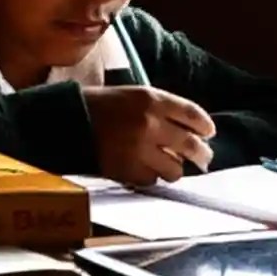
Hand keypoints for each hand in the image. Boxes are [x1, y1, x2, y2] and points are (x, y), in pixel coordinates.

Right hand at [83, 86, 215, 185]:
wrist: (68, 121)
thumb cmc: (102, 106)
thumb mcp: (134, 95)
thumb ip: (162, 109)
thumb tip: (189, 130)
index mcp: (151, 99)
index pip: (192, 114)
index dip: (205, 126)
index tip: (209, 133)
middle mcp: (149, 123)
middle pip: (190, 145)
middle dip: (202, 154)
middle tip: (204, 159)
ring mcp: (138, 148)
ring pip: (174, 169)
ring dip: (175, 169)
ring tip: (170, 167)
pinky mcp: (126, 169)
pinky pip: (152, 180)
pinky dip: (152, 177)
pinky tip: (147, 170)